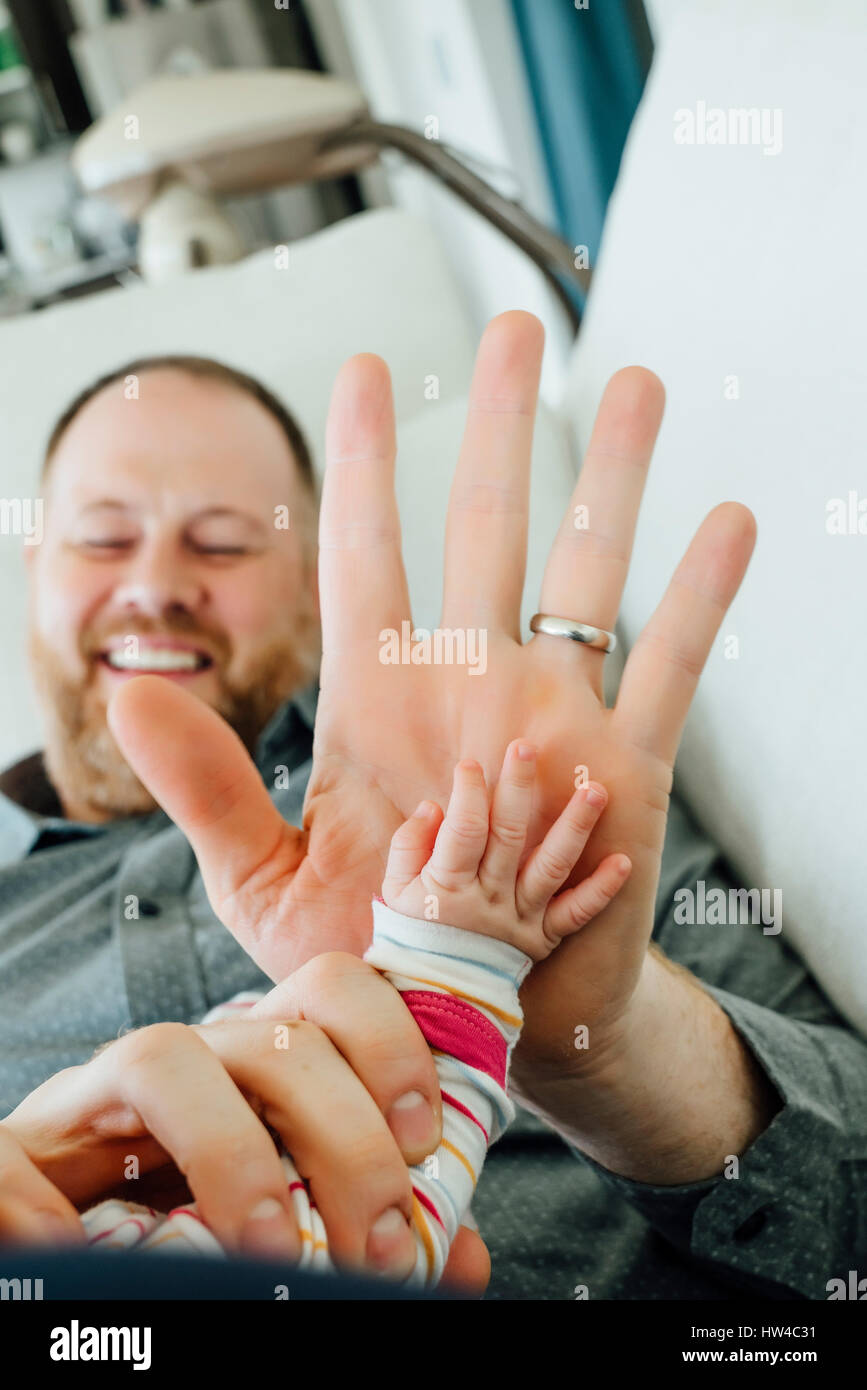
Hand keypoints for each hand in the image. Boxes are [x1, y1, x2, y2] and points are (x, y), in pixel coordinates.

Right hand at [3, 953, 485, 1287]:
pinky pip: (15, 1157)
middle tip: (380, 1244)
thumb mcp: (302, 1229)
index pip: (332, 994)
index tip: (428, 1140)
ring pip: (163, 1058)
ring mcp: (98, 1100)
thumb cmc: (193, 1233)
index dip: (392, 1044)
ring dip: (230, 1156)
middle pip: (273, 1035)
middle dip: (343, 1132)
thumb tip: (463, 1252)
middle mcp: (190, 1064)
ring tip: (269, 1259)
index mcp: (261, 1070)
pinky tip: (80, 1262)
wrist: (66, 1244)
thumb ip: (375, 1231)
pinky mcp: (20, 1151)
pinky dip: (43, 1210)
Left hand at [108, 311, 753, 1081]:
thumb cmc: (368, 959)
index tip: (362, 371)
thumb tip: (134, 694)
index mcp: (378, 699)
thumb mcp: (262, 880)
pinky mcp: (621, 768)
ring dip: (613, 477)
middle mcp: (469, 683)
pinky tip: (727, 521)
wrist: (471, 1022)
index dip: (363, 460)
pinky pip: (668, 667)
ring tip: (634, 384)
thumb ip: (206, 787)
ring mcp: (550, 714)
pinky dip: (700, 597)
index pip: (367, 552)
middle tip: (518, 330)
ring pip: (589, 571)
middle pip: (486, 527)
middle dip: (501, 426)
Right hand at [383, 743, 630, 960]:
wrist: (440, 1000)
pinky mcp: (544, 938)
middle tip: (528, 747)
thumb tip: (433, 805)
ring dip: (575, 827)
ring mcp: (521, 920)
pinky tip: (623, 862)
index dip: (468, 794)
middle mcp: (489, 901)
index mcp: (447, 888)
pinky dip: (601, 890)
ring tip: (596, 791)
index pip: (462, 832)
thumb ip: (409, 846)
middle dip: (517, 788)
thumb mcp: (395, 892)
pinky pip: (576, 914)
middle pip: (508, 836)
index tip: (472, 763)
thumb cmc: (414, 933)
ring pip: (551, 867)